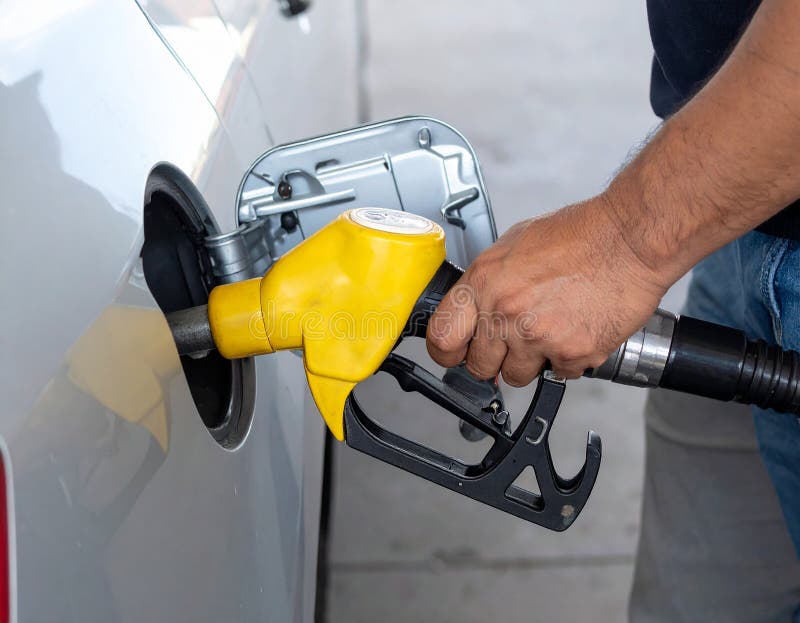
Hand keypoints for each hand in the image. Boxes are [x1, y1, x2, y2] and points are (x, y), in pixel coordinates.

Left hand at [426, 195, 667, 383]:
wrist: (629, 240)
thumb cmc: (579, 235)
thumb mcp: (514, 245)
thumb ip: (489, 283)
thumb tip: (476, 310)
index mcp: (484, 282)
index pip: (441, 337)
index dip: (447, 351)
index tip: (455, 353)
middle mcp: (505, 312)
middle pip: (478, 366)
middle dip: (493, 359)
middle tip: (512, 341)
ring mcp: (537, 337)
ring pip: (516, 377)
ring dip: (531, 362)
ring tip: (550, 329)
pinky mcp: (570, 354)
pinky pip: (558, 375)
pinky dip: (566, 360)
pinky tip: (575, 330)